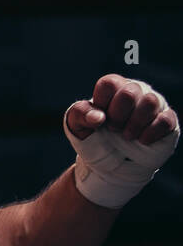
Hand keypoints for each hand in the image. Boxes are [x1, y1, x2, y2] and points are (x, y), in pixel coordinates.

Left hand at [63, 75, 178, 208]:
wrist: (110, 162)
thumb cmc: (93, 137)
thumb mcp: (78, 125)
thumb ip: (81, 115)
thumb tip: (98, 117)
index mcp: (112, 88)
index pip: (109, 84)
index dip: (102, 104)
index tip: (99, 120)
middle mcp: (134, 91)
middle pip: (130, 92)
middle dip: (118, 116)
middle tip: (113, 129)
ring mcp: (152, 105)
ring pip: (150, 101)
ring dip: (135, 123)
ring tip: (126, 137)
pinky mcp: (167, 120)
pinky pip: (166, 119)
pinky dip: (152, 132)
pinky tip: (142, 141)